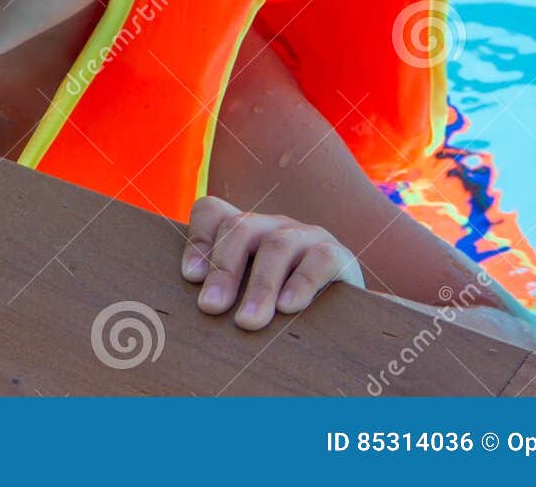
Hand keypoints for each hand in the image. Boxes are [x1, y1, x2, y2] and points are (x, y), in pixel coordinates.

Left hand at [180, 196, 364, 330]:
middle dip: (223, 268)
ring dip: (260, 286)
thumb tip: (197, 313)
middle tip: (211, 307)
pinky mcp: (339, 256)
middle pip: (241, 228)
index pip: (213, 212)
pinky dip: (302, 283)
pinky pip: (320, 259)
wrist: (345, 322)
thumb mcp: (246, 301)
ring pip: (277, 245)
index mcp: (246, 232)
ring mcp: (307, 237)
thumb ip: (221, 298)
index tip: (190, 278)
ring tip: (248, 321)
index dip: (198, 240)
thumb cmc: (281, 316)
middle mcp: (274, 227)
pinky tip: (289, 307)